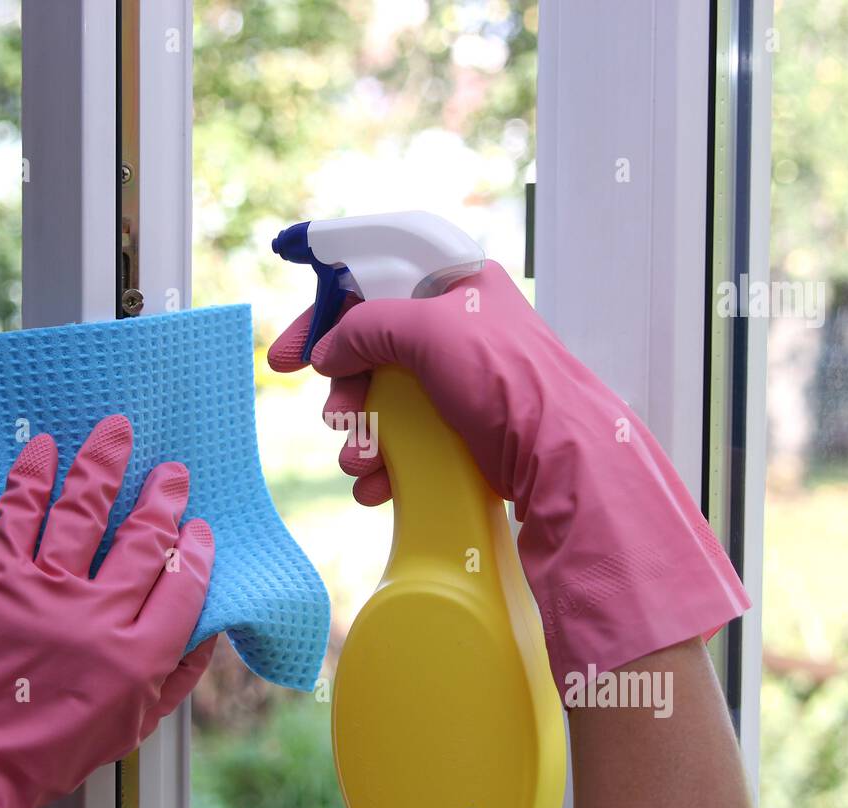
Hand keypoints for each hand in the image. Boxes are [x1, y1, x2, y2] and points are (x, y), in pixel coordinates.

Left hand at [0, 412, 215, 798]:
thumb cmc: (58, 749)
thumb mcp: (137, 725)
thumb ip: (179, 675)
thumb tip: (209, 628)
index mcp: (139, 657)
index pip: (184, 585)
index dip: (198, 550)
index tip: (202, 528)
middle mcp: (97, 618)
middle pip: (143, 540)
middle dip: (163, 498)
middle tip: (172, 472)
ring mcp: (46, 596)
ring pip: (83, 514)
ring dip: (104, 466)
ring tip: (117, 431)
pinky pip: (17, 519)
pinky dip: (30, 480)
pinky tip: (43, 448)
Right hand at [268, 261, 747, 684]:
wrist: (559, 456)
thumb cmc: (506, 379)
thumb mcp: (427, 331)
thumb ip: (367, 327)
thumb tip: (329, 352)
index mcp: (454, 284)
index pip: (372, 280)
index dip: (324, 312)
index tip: (288, 353)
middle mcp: (454, 327)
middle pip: (369, 349)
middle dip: (343, 390)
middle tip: (334, 418)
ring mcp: (457, 381)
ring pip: (381, 400)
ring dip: (360, 435)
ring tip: (362, 463)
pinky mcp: (461, 428)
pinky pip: (404, 438)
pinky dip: (385, 463)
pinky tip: (378, 485)